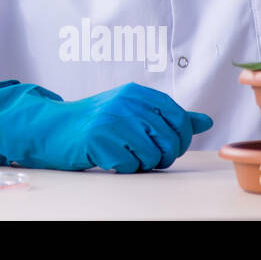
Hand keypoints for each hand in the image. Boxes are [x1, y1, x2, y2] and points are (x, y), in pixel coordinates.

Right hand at [0, 80, 213, 172]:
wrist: (55, 127)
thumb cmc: (97, 121)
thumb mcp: (133, 111)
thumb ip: (169, 116)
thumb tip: (205, 121)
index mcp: (137, 93)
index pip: (178, 118)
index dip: (179, 139)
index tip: (166, 145)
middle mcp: (126, 102)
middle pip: (169, 140)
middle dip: (163, 155)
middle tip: (145, 155)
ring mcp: (111, 120)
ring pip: (152, 156)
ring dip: (142, 163)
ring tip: (125, 154)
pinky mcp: (98, 139)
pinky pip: (129, 165)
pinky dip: (123, 167)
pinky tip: (109, 157)